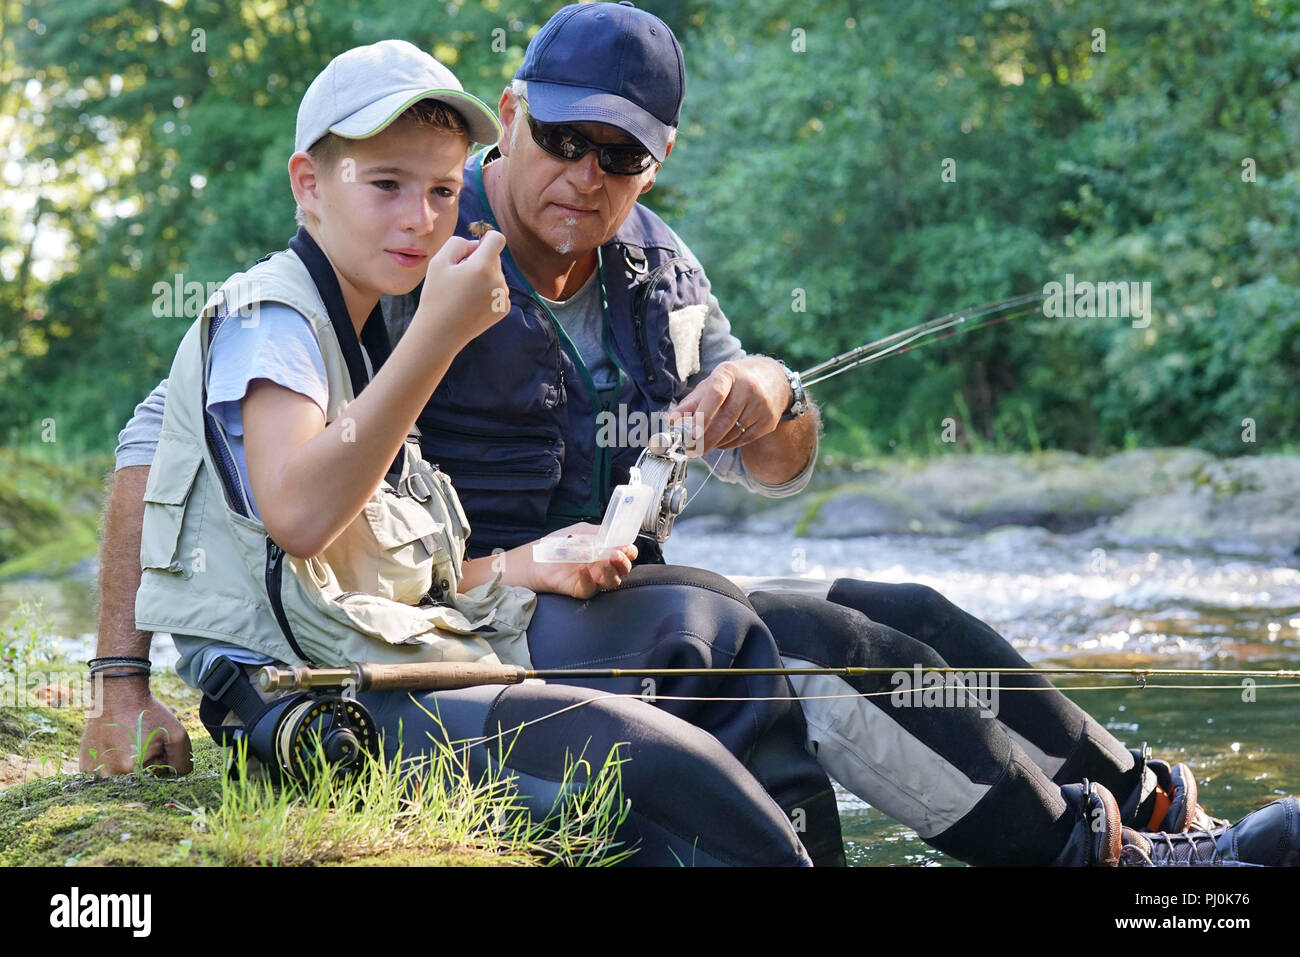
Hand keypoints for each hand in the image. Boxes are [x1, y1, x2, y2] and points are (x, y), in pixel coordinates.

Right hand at [79, 677, 192, 776]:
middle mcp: (109, 776)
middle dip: (145, 764)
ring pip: (121, 778)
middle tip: (140, 741)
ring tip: (126, 742)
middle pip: (137, 781)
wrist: (117, 696)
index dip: (160, 761)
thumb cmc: (148, 714)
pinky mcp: (84, 768)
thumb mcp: (177, 735)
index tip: (153, 744)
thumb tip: (176, 779)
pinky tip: (114, 745)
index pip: (155, 779)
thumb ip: (183, 762)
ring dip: (127, 764)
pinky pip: (105, 774)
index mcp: (132, 771)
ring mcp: (93, 773)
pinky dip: (111, 763)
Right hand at [412, 229, 508, 347]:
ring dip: (483, 277)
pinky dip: (487, 292)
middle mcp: (498, 281)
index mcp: (483, 267)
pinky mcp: (504, 309)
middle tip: (458, 277)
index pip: (497, 239)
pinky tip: (471, 304)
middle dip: (479, 260)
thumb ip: (458, 243)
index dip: (485, 239)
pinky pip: (498, 290)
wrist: (440, 333)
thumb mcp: (438, 261)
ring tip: (463, 293)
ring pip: (496, 274)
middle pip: (495, 257)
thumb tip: (477, 245)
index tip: (475, 249)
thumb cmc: (436, 295)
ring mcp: (503, 296)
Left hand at [526, 524, 636, 599]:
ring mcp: (593, 579)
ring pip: (612, 582)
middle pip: (623, 570)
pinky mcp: (581, 589)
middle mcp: (603, 566)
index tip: (626, 547)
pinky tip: (582, 569)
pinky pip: (591, 589)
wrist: (537, 556)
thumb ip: (599, 532)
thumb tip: (616, 535)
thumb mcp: (581, 531)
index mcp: (606, 551)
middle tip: (616, 554)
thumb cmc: (559, 543)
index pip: (626, 554)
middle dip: (623, 562)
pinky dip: (588, 579)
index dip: (629, 551)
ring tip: (602, 562)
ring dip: (610, 572)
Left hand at [669, 357, 792, 455]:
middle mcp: (748, 387)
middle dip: (704, 440)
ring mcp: (761, 405)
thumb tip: (671, 421)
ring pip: (732, 433)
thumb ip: (690, 403)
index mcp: (728, 374)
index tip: (692, 434)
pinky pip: (743, 440)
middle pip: (724, 420)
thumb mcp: (711, 384)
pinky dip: (727, 444)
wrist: (772, 380)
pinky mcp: (768, 421)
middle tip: (690, 451)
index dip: (703, 415)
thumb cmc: (733, 383)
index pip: (715, 394)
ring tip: (703, 444)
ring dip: (715, 443)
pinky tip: (721, 441)